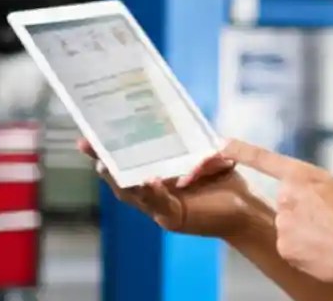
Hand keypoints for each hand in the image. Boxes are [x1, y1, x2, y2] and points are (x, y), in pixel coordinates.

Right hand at [77, 138, 253, 239]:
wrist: (246, 209)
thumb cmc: (223, 182)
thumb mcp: (202, 153)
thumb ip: (188, 139)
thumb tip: (176, 113)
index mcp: (155, 177)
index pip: (124, 162)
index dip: (105, 150)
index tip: (87, 135)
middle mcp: (152, 193)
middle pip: (118, 178)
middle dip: (101, 162)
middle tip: (86, 145)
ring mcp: (161, 208)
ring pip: (131, 194)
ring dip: (118, 179)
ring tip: (104, 164)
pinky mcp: (175, 217)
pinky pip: (159, 204)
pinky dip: (152, 192)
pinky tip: (147, 180)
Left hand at [220, 139, 332, 288]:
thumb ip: (314, 187)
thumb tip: (305, 196)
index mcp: (303, 176)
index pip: (264, 159)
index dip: (242, 150)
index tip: (223, 144)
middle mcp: (287, 196)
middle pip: (286, 202)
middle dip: (302, 211)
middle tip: (329, 221)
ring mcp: (283, 222)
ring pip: (288, 226)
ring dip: (304, 232)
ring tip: (330, 237)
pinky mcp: (283, 246)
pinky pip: (290, 246)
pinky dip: (304, 250)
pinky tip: (323, 251)